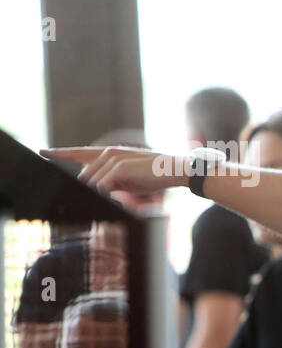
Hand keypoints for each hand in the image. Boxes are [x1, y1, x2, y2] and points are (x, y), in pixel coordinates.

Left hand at [41, 146, 185, 197]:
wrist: (173, 170)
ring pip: (92, 179)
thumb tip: (97, 191)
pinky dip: (104, 190)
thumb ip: (110, 182)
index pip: (78, 152)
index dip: (59, 152)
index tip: (42, 151)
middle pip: (85, 174)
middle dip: (87, 188)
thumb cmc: (152, 176)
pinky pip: (103, 182)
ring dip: (99, 191)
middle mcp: (108, 153)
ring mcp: (114, 158)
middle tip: (107, 195)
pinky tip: (109, 195)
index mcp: (108, 154)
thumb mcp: (127, 180)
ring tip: (118, 195)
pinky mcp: (120, 166)